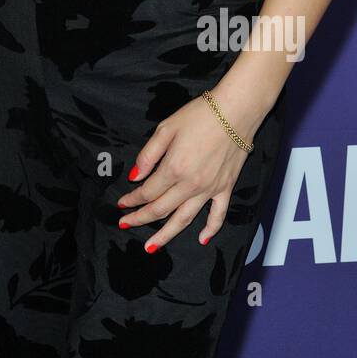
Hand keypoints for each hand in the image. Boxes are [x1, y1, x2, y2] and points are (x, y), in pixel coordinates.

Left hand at [116, 94, 258, 249]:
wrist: (235, 111)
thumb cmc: (200, 115)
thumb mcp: (166, 128)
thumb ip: (148, 154)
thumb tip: (135, 176)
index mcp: (174, 168)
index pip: (147, 192)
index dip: (132, 199)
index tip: (121, 203)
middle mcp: (190, 184)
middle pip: (160, 209)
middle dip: (140, 219)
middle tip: (125, 224)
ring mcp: (209, 189)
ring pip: (184, 219)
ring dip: (166, 235)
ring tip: (151, 246)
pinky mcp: (225, 188)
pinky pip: (218, 215)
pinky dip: (210, 230)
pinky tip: (201, 240)